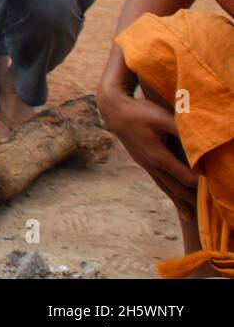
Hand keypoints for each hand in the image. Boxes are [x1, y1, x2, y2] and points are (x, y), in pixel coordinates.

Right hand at [97, 85, 198, 219]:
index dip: (199, 184)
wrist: (113, 109)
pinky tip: (171, 194)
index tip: (214, 190)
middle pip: (174, 188)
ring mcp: (144, 164)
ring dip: (178, 201)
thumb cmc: (140, 111)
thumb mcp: (163, 118)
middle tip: (206, 215)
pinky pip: (158, 180)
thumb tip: (200, 144)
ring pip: (164, 187)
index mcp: (158, 156)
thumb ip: (182, 132)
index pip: (185, 177)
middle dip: (191, 200)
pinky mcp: (141, 160)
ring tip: (189, 217)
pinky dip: (168, 191)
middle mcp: (150, 164)